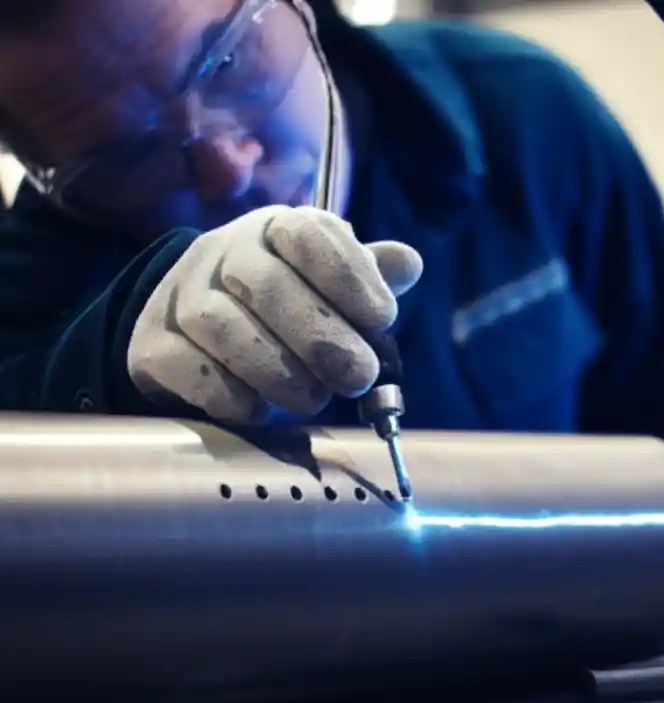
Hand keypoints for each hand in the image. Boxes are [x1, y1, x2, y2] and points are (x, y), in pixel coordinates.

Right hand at [127, 206, 423, 424]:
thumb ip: (373, 276)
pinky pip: (188, 368)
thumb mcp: (335, 283)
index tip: (383, 318)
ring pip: (224, 327)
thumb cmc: (290, 304)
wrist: (200, 328)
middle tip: (359, 378)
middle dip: (322, 338)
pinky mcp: (153, 343)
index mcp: (279, 229)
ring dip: (279, 372)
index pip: (311, 234)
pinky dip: (230, 395)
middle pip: (268, 285)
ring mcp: (181, 294)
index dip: (351, 276)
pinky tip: (260, 410)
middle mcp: (226, 252)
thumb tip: (408, 263)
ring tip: (314, 399)